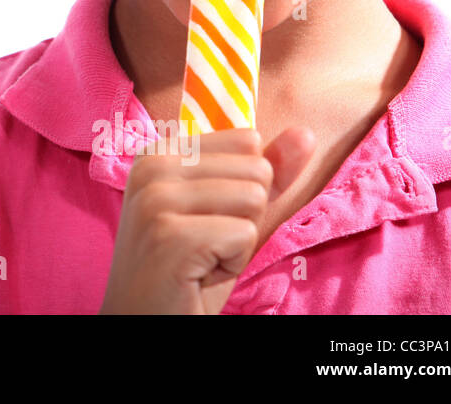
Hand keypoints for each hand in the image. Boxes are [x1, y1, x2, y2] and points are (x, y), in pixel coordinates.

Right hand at [98, 125, 315, 313]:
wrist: (145, 319)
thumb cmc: (188, 268)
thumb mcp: (229, 212)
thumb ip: (264, 171)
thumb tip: (305, 133)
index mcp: (159, 150)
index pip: (249, 143)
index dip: (241, 191)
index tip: (205, 220)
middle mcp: (151, 165)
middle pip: (255, 171)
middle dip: (244, 217)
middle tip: (203, 245)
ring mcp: (155, 198)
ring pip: (254, 200)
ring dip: (239, 242)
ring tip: (201, 258)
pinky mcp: (169, 235)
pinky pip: (245, 235)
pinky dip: (232, 264)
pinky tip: (198, 274)